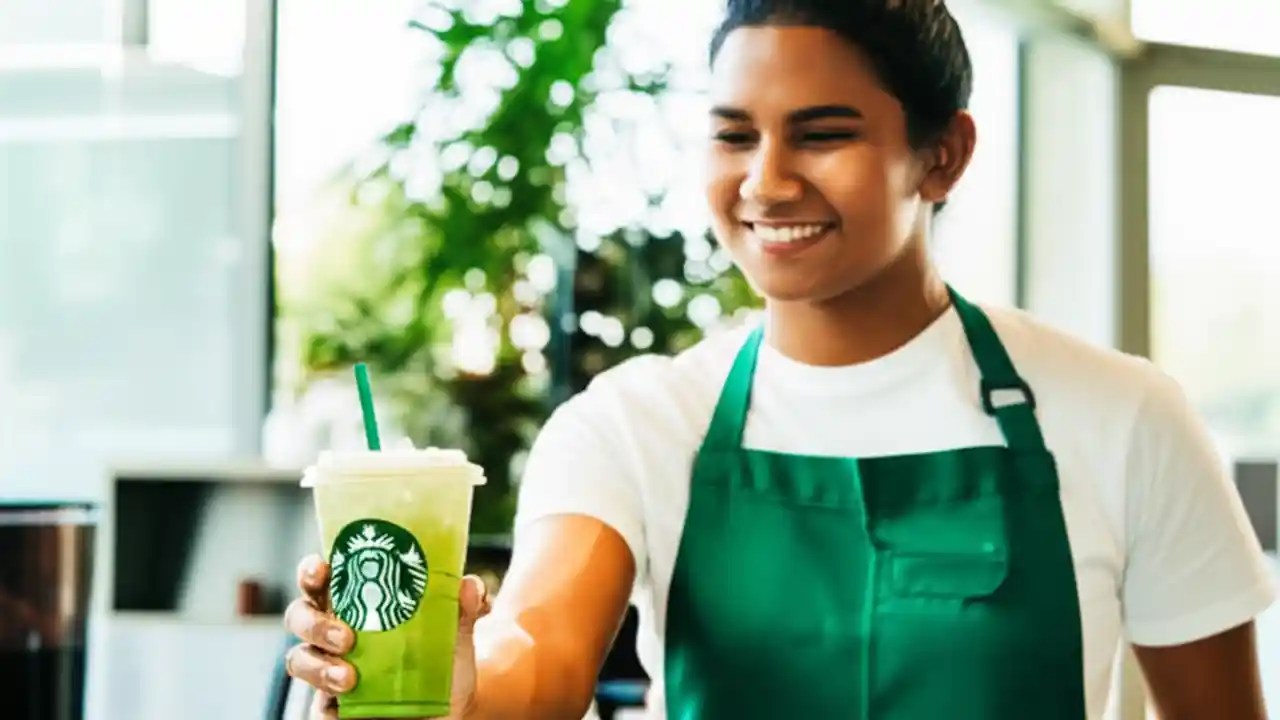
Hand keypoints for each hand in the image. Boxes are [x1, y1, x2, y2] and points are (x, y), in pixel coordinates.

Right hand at [283, 555, 492, 719]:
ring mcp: (328, 669)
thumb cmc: (441, 664)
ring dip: (319, 666)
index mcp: (356, 604)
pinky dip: (326, 709)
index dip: (312, 570)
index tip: (323, 569)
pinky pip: (315, 708)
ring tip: (349, 678)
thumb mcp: (456, 636)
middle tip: (347, 637)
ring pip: (299, 660)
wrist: (448, 712)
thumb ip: (462, 610)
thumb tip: (470, 587)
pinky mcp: (330, 708)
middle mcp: (334, 632)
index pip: (322, 579)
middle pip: (299, 616)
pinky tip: (343, 712)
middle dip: (314, 623)